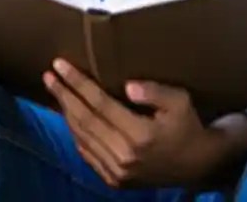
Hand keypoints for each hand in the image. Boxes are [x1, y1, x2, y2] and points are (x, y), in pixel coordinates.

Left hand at [44, 60, 246, 188]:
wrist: (197, 165)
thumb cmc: (188, 126)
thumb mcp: (180, 101)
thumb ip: (155, 91)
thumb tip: (128, 85)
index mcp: (140, 135)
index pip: (100, 104)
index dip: (78, 83)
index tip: (61, 65)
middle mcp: (124, 156)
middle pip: (85, 120)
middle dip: (64, 95)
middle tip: (49, 75)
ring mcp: (117, 171)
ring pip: (82, 137)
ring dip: (66, 113)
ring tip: (55, 90)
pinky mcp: (114, 180)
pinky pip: (86, 153)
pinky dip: (75, 133)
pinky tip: (69, 116)